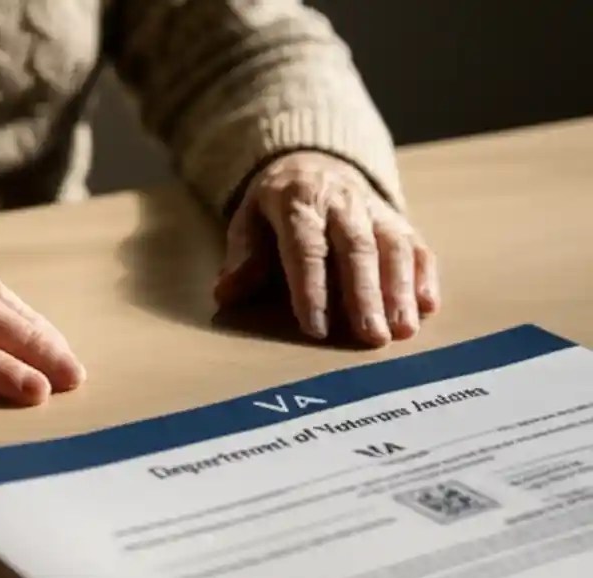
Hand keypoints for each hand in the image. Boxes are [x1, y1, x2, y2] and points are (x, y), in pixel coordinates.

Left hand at [215, 151, 440, 345]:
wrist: (313, 163)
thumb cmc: (276, 206)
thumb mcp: (248, 220)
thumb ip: (242, 257)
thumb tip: (226, 294)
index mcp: (298, 200)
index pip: (306, 247)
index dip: (311, 288)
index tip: (315, 328)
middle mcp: (341, 202)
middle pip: (357, 249)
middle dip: (365, 295)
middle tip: (371, 336)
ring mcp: (374, 209)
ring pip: (392, 247)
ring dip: (400, 290)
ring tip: (402, 330)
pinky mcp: (398, 219)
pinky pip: (416, 244)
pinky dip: (424, 275)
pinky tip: (428, 307)